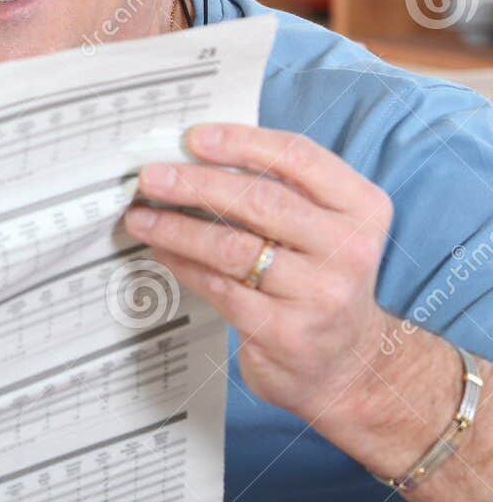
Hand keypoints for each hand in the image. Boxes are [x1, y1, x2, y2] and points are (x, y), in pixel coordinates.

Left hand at [121, 122, 395, 421]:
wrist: (350, 364)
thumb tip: (195, 158)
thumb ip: (280, 192)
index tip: (192, 137)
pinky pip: (219, 287)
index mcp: (360, 208)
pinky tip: (161, 250)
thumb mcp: (325, 229)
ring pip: (231, 247)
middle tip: (150, 177)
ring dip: (176, 227)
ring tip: (141, 217)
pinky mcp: (285, 331)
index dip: (240, 143)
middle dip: (194, 183)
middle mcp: (347, 248)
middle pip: (259, 201)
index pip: (297, 158)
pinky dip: (182, 264)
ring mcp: (319, 293)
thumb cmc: (321, 281)